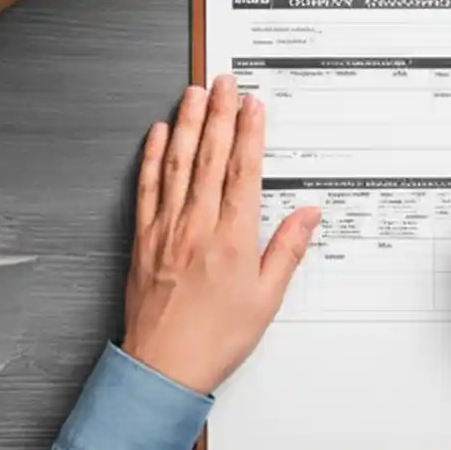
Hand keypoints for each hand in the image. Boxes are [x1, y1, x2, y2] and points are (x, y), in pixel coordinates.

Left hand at [122, 75, 320, 394]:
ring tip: (193, 93)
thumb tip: (307, 214)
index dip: (250, 132)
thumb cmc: (214, 339)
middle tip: (225, 82)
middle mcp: (197, 226)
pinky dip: (153, 156)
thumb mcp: (267, 299)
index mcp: (232, 239)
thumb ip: (287, 250)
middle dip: (219, 113)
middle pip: (210, 156)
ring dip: (187, 123)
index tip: (254, 105)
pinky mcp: (143, 238)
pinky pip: (147, 186)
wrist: (163, 367)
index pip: (244, 171)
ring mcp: (166, 228)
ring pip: (178, 163)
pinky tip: (158, 134)